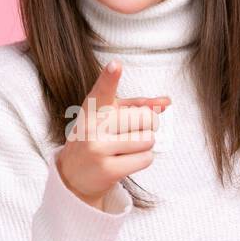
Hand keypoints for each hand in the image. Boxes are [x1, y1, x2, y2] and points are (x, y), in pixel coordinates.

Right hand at [57, 58, 170, 209]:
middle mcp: (93, 127)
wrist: (73, 175)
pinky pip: (146, 158)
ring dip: (145, 145)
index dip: (109, 78)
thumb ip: (137, 106)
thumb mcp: (110, 117)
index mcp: (92, 109)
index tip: (115, 65)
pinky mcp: (108, 170)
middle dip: (148, 125)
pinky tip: (126, 161)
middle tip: (133, 131)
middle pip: (145, 117)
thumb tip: (166, 102)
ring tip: (126, 148)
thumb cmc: (97, 138)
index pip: (102, 91)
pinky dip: (143, 159)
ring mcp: (98, 149)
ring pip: (148, 140)